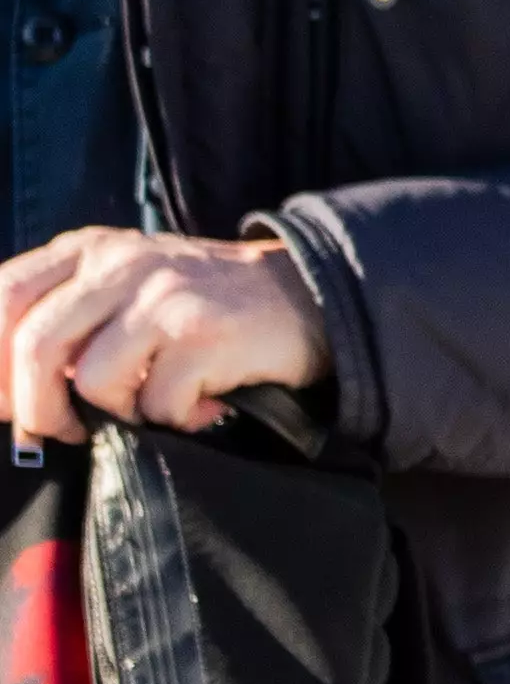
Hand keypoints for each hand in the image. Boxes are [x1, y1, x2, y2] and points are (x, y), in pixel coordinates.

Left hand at [0, 229, 332, 446]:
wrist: (306, 294)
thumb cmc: (203, 307)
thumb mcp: (128, 286)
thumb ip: (70, 316)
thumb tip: (8, 391)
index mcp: (90, 250)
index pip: (5, 295)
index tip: (3, 405)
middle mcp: (120, 264)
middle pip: (35, 345)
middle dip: (36, 407)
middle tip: (58, 433)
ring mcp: (163, 297)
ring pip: (92, 380)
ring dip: (113, 417)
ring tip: (146, 411)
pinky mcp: (203, 334)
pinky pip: (156, 403)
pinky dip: (174, 420)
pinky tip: (199, 406)